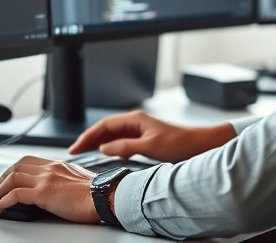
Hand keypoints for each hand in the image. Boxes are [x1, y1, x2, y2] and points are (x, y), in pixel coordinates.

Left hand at [0, 155, 98, 222]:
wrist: (106, 197)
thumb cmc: (97, 194)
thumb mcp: (78, 180)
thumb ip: (64, 180)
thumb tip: (54, 190)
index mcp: (57, 164)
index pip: (27, 161)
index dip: (11, 171)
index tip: (4, 182)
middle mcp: (49, 168)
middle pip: (15, 168)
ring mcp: (46, 178)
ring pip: (11, 179)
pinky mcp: (44, 192)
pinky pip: (15, 195)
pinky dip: (2, 202)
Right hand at [68, 110, 235, 162]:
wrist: (201, 146)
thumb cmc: (181, 143)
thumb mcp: (151, 147)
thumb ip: (125, 147)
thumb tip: (104, 148)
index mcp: (135, 119)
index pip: (104, 125)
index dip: (87, 136)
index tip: (75, 147)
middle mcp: (136, 123)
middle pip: (105, 129)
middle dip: (88, 139)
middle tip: (74, 151)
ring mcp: (140, 131)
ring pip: (112, 135)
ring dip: (97, 143)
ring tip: (84, 154)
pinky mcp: (145, 140)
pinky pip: (121, 142)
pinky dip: (109, 148)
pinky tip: (105, 155)